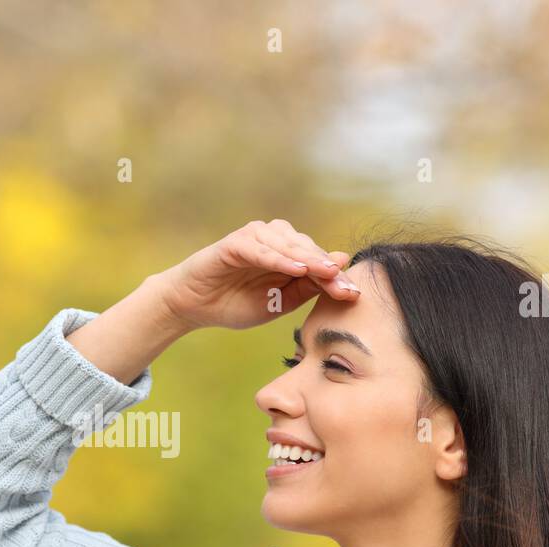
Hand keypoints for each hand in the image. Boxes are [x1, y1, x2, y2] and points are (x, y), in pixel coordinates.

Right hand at [152, 219, 359, 331]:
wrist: (194, 307)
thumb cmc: (234, 304)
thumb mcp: (277, 304)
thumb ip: (304, 288)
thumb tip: (338, 269)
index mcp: (288, 255)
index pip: (318, 263)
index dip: (336, 278)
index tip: (354, 295)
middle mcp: (274, 240)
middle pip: (308, 250)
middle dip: (328, 269)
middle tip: (345, 286)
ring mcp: (255, 238)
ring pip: (289, 244)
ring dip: (308, 258)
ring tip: (326, 273)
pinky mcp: (235, 242)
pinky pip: (261, 248)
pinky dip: (278, 258)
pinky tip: (295, 268)